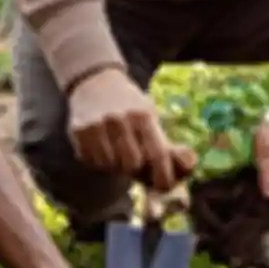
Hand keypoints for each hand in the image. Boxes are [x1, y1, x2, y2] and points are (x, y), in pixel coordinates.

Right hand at [67, 67, 195, 190]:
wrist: (95, 80)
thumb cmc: (130, 106)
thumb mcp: (151, 118)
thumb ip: (169, 147)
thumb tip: (190, 166)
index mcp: (143, 116)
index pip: (158, 154)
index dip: (163, 175)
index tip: (163, 186)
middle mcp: (119, 119)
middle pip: (132, 165)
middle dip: (134, 167)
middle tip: (132, 155)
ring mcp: (97, 125)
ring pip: (110, 166)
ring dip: (114, 163)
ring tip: (114, 146)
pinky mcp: (78, 130)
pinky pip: (91, 161)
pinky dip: (97, 159)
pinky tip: (99, 143)